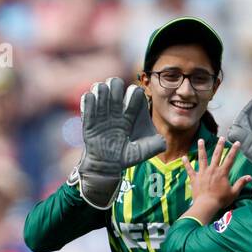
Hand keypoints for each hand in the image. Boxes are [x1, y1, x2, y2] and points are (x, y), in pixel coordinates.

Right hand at [73, 78, 165, 207]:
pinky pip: (87, 101)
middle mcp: (115, 110)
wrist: (106, 166)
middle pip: (115, 84)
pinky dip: (90, 99)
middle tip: (116, 98)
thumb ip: (155, 145)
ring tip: (103, 99)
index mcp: (130, 114)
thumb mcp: (142, 152)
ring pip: (100, 88)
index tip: (133, 103)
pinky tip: (93, 104)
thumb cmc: (125, 158)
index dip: (134, 95)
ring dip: (102, 90)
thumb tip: (164, 141)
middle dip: (116, 86)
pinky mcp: (88, 119)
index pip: (134, 94)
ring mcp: (101, 113)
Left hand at [182, 137, 250, 221]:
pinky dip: (186, 163)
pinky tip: (183, 157)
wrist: (206, 205)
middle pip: (216, 155)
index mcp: (222, 172)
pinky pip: (189, 169)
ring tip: (201, 140)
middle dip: (220, 146)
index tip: (237, 142)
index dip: (234, 150)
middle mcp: (212, 170)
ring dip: (201, 148)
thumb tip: (249, 177)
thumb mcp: (233, 192)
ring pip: (202, 158)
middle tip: (221, 138)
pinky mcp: (195, 178)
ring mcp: (202, 173)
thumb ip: (241, 183)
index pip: (230, 159)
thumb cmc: (221, 200)